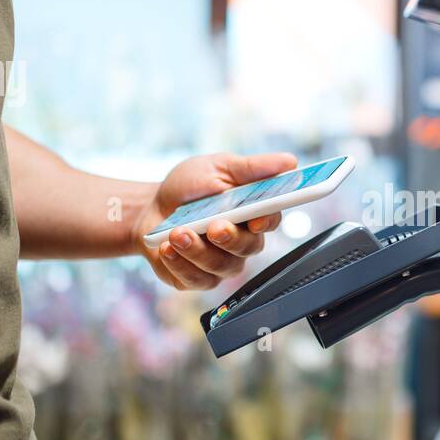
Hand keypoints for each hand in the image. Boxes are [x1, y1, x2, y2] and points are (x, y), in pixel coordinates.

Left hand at [132, 152, 296, 290]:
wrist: (150, 208)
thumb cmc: (190, 188)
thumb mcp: (219, 168)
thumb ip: (253, 168)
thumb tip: (290, 161)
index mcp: (252, 213)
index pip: (270, 220)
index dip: (266, 221)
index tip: (255, 219)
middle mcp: (242, 242)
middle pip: (249, 247)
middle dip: (231, 238)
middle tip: (214, 227)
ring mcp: (221, 263)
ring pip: (221, 266)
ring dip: (197, 249)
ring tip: (177, 233)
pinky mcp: (197, 278)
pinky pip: (196, 278)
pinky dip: (179, 263)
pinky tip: (166, 248)